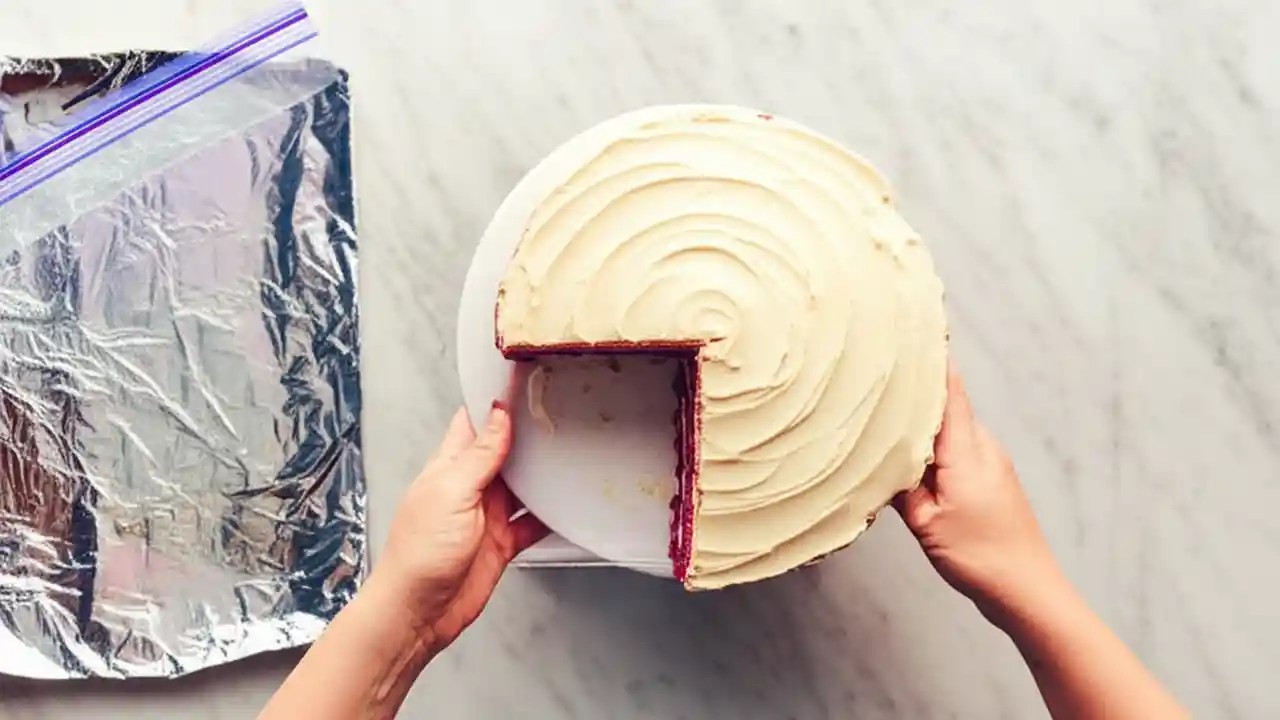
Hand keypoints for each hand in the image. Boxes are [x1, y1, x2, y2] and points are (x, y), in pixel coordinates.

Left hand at [366, 402, 547, 653]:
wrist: (418, 614)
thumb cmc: (418, 555)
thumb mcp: (451, 493)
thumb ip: (479, 455)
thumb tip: (498, 415)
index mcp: (449, 467)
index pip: (474, 422)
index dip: (496, 403)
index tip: (524, 384)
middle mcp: (469, 487)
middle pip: (505, 451)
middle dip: (529, 436)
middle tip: (560, 416)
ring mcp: (486, 515)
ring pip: (523, 485)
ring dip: (544, 475)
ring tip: (570, 456)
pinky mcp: (501, 542)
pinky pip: (533, 523)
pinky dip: (551, 517)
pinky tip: (566, 509)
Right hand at [895, 360, 1060, 618]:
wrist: (1027, 589)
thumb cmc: (980, 557)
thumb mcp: (926, 522)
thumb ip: (900, 484)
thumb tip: (877, 456)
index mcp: (967, 451)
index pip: (950, 391)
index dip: (932, 361)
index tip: (915, 332)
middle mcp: (984, 448)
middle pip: (948, 405)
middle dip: (919, 389)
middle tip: (885, 373)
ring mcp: (991, 463)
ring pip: (951, 429)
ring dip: (925, 422)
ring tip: (891, 414)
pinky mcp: (992, 480)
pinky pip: (958, 449)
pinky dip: (935, 446)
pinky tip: (914, 458)